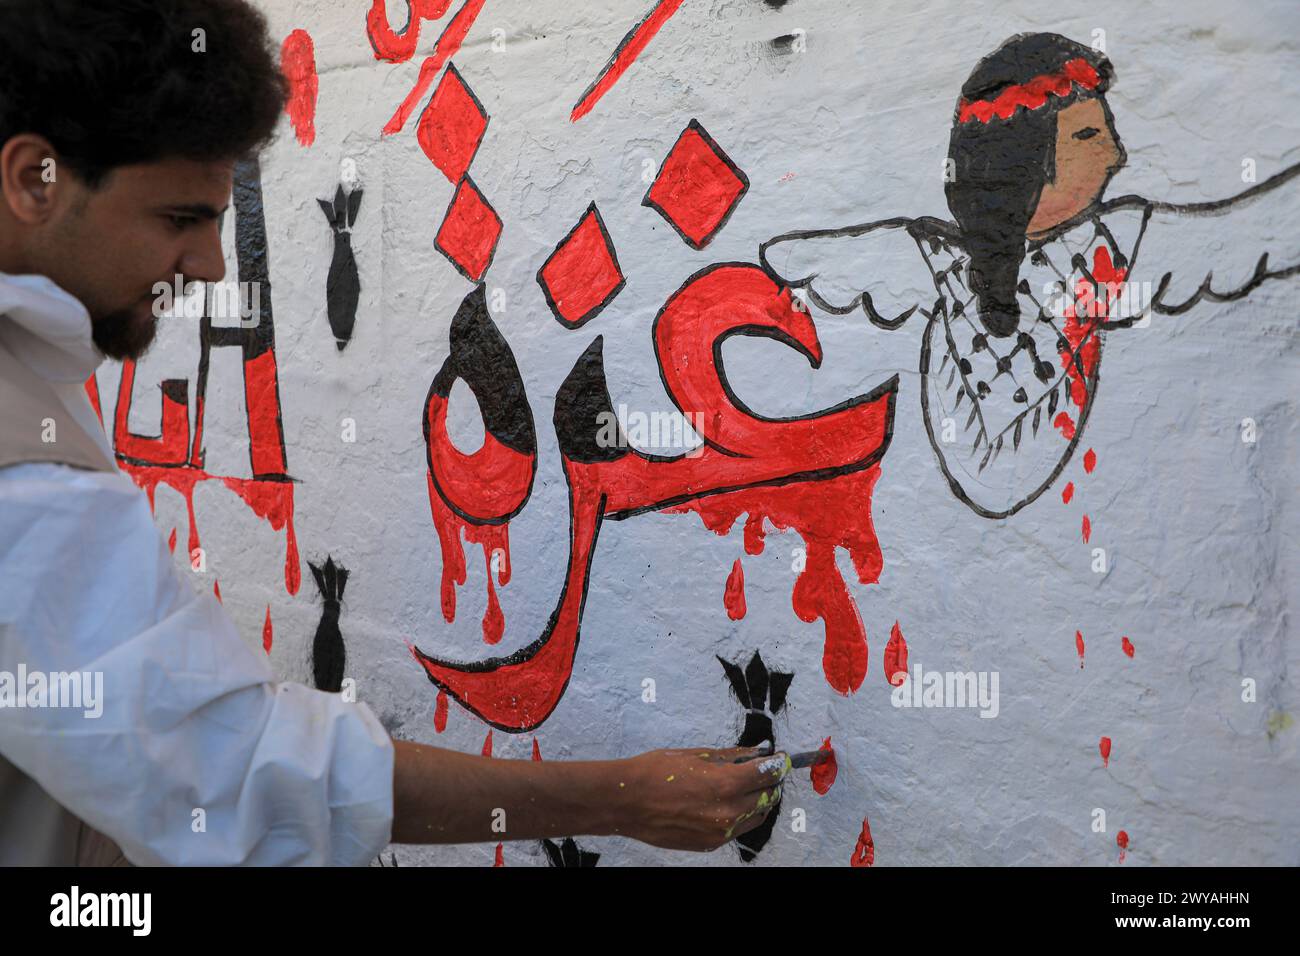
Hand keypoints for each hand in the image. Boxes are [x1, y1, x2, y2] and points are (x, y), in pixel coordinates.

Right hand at [613, 746, 790, 851]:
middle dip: (771, 783)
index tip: (781, 758)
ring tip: (748, 786)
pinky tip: (726, 802)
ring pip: (756, 817)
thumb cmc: (655, 773)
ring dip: (758, 801)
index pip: (767, 774)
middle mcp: (728, 812)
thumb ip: (731, 756)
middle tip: (766, 771)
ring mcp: (720, 832)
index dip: (777, 763)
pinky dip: (739, 815)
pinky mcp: (709, 844)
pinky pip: (736, 829)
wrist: (626, 802)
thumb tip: (755, 751)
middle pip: (768, 797)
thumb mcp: (696, 755)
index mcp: (726, 784)